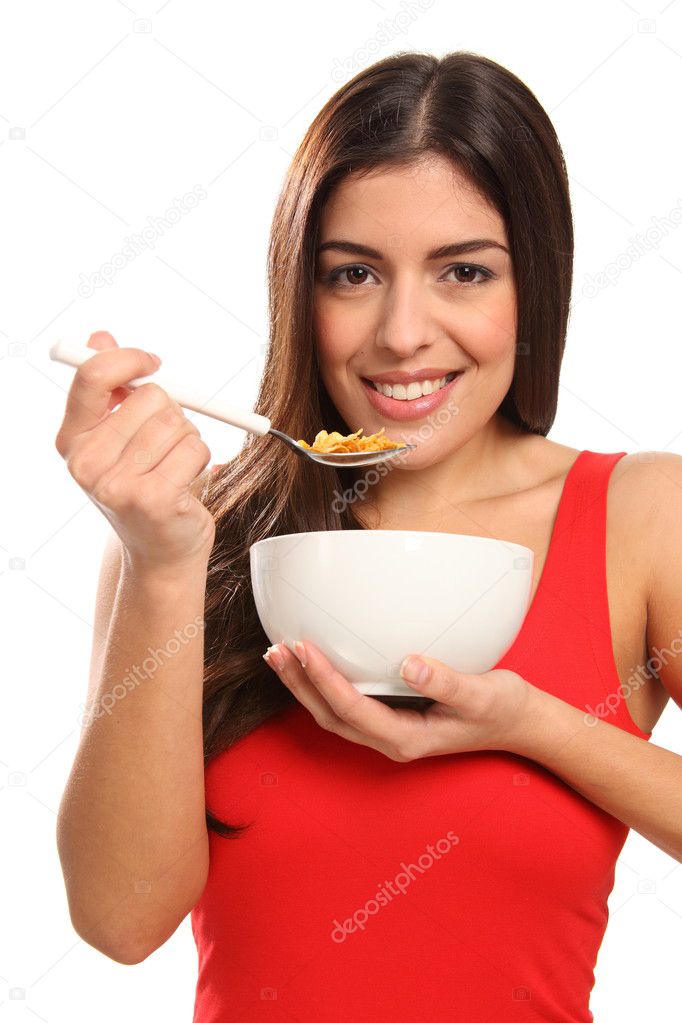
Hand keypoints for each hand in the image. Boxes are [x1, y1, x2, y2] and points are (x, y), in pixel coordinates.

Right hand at [54, 331, 215, 569]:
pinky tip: (185, 482)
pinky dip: (200, 459)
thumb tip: (100, 337)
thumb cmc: (143, 486)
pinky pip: (195, 448)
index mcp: (72, 440)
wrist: (159, 549)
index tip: (152, 363)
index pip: (92, 375)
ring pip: (178, 422)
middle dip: (170, 412)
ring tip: (173, 466)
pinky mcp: (152, 499)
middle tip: (164, 444)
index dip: (129, 359)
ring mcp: (116, 484)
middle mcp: (86, 463)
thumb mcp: (120, 436)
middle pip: (150, 396)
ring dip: (188, 438)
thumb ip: (111, 388)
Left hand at [263, 640, 537, 761]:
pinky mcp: (392, 718)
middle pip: (330, 716)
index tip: (303, 647)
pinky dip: (324, 684)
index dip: (323, 679)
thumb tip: (408, 664)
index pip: (352, 709)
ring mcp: (389, 732)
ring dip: (305, 685)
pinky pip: (347, 705)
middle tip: (275, 650)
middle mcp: (391, 740)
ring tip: (281, 654)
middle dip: (300, 684)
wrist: (520, 723)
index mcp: (407, 739)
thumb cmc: (503, 709)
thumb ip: (448, 681)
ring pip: (333, 714)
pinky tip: (315, 661)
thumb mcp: (483, 694)